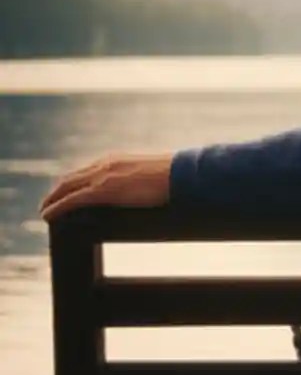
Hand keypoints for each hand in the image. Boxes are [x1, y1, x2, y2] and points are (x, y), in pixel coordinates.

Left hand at [40, 154, 173, 220]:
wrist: (181, 174)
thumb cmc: (175, 177)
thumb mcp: (150, 175)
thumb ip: (139, 179)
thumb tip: (140, 189)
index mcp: (117, 159)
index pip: (87, 170)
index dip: (73, 181)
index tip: (66, 190)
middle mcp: (105, 164)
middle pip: (71, 177)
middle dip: (57, 190)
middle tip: (49, 202)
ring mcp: (103, 175)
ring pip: (66, 186)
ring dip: (53, 198)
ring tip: (45, 210)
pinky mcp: (102, 190)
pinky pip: (71, 199)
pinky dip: (57, 206)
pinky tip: (48, 215)